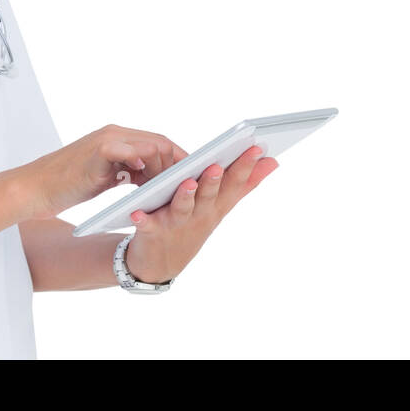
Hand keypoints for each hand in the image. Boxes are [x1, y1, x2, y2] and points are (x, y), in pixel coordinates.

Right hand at [21, 124, 189, 219]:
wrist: (36, 188)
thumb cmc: (69, 185)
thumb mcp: (107, 177)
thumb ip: (129, 172)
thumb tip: (155, 180)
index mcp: (118, 138)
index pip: (159, 142)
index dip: (178, 158)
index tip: (191, 176)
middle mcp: (115, 134)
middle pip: (161, 142)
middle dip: (176, 165)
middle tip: (182, 186)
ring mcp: (107, 141)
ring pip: (151, 146)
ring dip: (164, 169)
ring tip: (166, 190)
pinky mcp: (97, 152)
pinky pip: (129, 153)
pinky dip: (143, 165)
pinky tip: (146, 183)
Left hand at [120, 144, 278, 283]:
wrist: (162, 264)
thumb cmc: (194, 226)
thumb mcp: (222, 206)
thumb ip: (246, 183)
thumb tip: (273, 160)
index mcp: (216, 204)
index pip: (234, 183)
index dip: (246, 166)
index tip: (257, 147)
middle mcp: (199, 214)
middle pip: (209, 196)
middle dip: (214, 181)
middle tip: (217, 165)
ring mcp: (176, 224)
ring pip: (182, 208)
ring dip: (185, 197)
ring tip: (187, 184)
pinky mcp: (153, 232)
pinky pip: (147, 225)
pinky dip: (143, 219)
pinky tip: (137, 213)